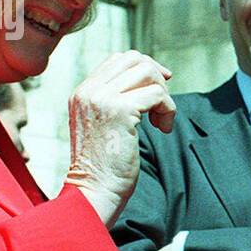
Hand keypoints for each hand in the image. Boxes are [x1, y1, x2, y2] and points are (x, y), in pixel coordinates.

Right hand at [64, 51, 175, 227]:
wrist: (94, 191)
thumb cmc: (104, 166)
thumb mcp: (104, 125)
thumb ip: (116, 102)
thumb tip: (151, 81)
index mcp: (82, 92)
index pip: (118, 60)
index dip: (145, 68)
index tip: (160, 89)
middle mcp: (89, 91)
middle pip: (133, 59)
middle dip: (156, 77)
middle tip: (163, 104)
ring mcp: (102, 99)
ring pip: (147, 73)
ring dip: (164, 95)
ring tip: (161, 122)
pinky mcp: (120, 112)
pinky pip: (157, 95)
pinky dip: (168, 110)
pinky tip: (163, 130)